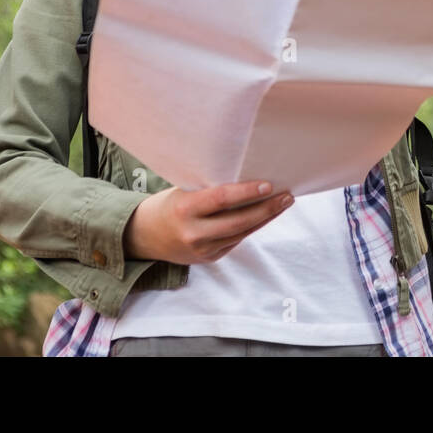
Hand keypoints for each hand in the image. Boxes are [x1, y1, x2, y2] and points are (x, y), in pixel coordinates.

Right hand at [123, 179, 294, 264]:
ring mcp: (202, 249)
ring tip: (284, 202)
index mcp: (185, 209)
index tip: (269, 184)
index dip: (247, 192)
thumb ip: (209, 187)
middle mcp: (194, 232)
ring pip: (242, 232)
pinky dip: (253, 227)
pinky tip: (267, 215)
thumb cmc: (170, 204)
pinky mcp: (210, 258)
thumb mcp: (183, 190)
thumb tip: (247, 174)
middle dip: (267, 208)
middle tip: (287, 195)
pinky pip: (237, 240)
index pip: (222, 199)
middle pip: (239, 221)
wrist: (145, 236)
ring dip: (266, 218)